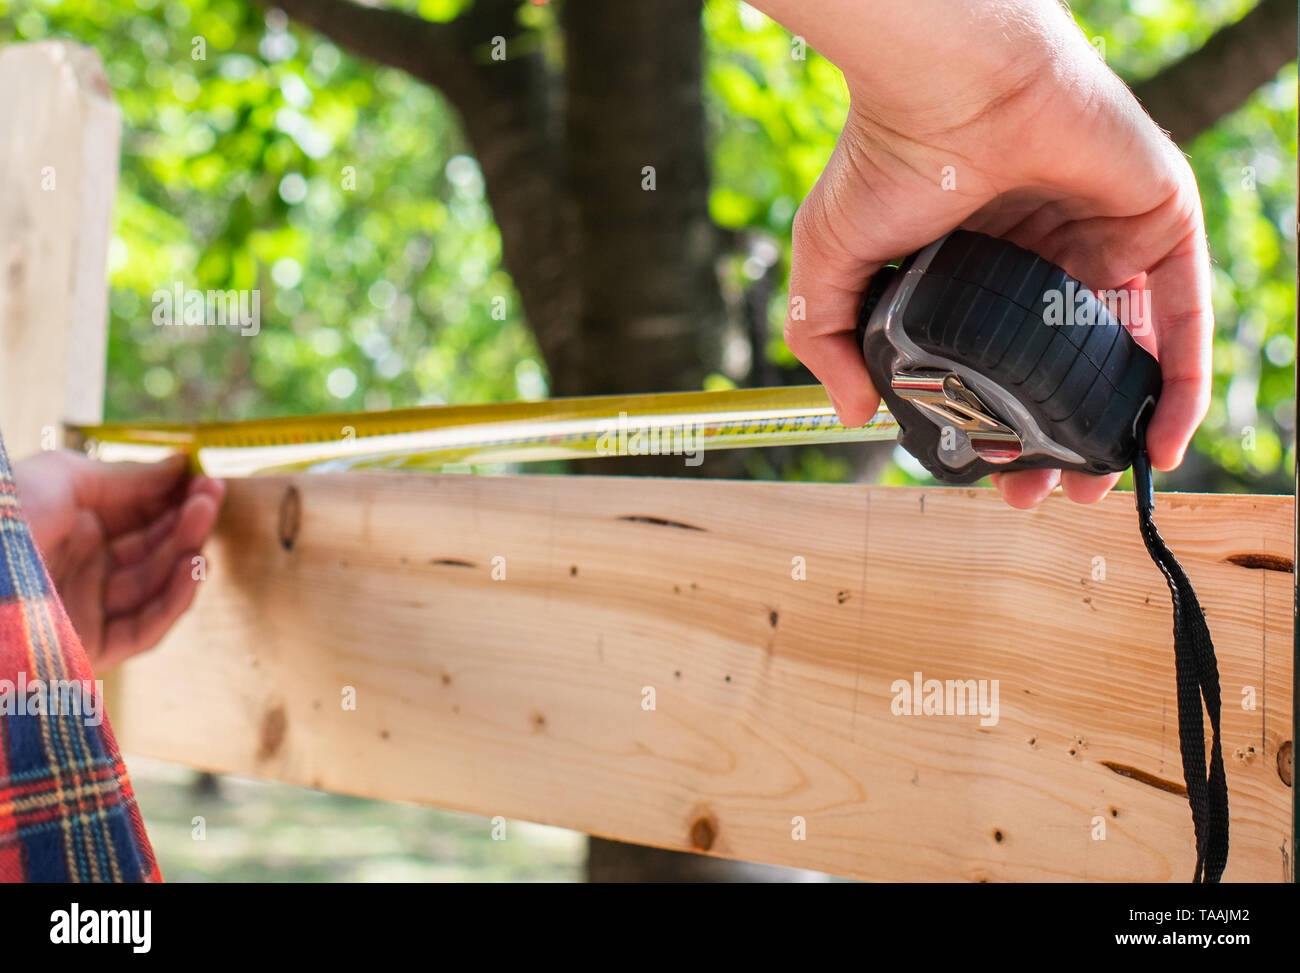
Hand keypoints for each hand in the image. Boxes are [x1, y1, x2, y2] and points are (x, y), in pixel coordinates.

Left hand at [13, 450, 224, 669]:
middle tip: (213, 493)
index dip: (173, 497)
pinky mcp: (90, 648)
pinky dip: (174, 600)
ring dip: (185, 553)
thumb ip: (129, 476)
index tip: (205, 476)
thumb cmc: (6, 515)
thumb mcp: (66, 476)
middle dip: (185, 520)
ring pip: (154, 587)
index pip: (137, 516)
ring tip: (203, 517)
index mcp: (70, 527)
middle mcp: (81, 567)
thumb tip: (181, 464)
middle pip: (151, 549)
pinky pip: (144, 629)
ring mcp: (86, 608)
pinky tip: (192, 566)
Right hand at [756, 0, 1211, 506]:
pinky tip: (1160, 443)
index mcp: (982, 267)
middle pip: (1068, 366)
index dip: (998, 423)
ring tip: (1095, 486)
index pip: (1002, 361)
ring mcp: (1108, 239)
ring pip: (1128, 352)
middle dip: (1059, 437)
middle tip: (1042, 494)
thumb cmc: (880, 160)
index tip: (988, 475)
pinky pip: (1185, 317)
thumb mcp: (829, 268)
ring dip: (1119, 424)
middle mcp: (1049, 256)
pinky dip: (1180, 384)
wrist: (945, 86)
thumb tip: (854, 417)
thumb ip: (831, 344)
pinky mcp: (1159, 221)